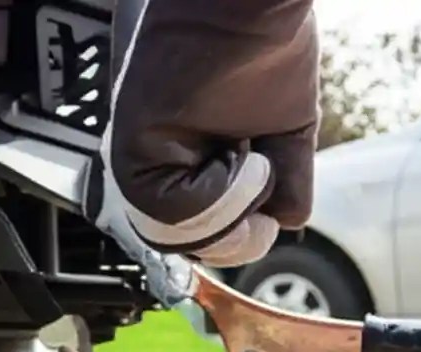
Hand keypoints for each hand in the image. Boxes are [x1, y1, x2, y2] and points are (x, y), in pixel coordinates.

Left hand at [85, 0, 318, 267]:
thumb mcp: (286, 128)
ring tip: (258, 171)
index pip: (193, 223)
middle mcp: (156, 148)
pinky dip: (221, 200)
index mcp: (185, 145)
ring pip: (172, 233)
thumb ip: (283, 178)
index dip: (234, 237)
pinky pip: (170, 210)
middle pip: (179, 238)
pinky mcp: (133, 140)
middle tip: (262, 222)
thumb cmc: (269, 39)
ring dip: (231, 217)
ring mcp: (141, 145)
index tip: (268, 220)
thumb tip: (286, 223)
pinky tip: (247, 160)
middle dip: (232, 243)